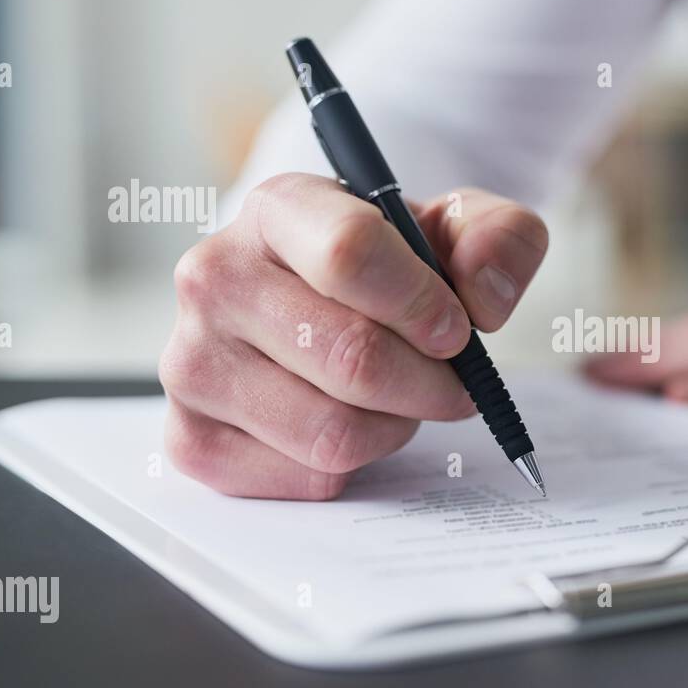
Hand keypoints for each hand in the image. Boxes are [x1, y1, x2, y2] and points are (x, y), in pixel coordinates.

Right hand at [159, 173, 547, 498]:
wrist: (319, 307)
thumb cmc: (389, 268)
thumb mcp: (456, 230)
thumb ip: (497, 238)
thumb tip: (484, 297)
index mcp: (279, 209)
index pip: (350, 254)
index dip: (422, 304)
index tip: (457, 332)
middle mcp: (215, 277)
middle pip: (352, 356)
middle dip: (427, 382)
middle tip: (449, 383)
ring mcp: (190, 360)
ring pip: (332, 430)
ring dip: (392, 428)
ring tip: (396, 401)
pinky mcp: (190, 436)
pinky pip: (304, 478)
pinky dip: (352, 467)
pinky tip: (349, 425)